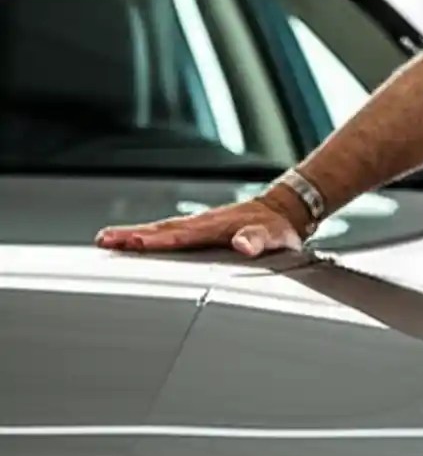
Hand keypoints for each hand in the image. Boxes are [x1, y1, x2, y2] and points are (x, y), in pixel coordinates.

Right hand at [95, 197, 303, 257]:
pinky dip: (151, 237)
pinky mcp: (202, 231)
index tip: (131, 241)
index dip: (156, 239)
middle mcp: (203, 224)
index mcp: (215, 226)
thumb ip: (258, 239)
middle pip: (162, 229)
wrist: (284, 211)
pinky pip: (171, 234)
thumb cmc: (278, 227)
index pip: (180, 234)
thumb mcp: (274, 235)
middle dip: (132, 235)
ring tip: (108, 242)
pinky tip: (137, 244)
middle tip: (104, 241)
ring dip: (136, 235)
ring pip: (163, 230)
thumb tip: (243, 244)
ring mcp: (201, 227)